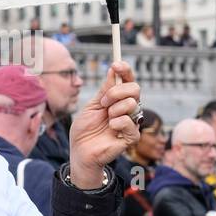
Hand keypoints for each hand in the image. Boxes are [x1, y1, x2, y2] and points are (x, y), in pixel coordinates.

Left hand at [67, 61, 139, 188]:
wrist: (80, 152)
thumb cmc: (85, 130)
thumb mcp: (92, 105)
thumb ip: (105, 90)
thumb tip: (113, 70)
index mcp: (118, 100)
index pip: (128, 81)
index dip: (125, 70)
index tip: (116, 64)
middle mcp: (128, 109)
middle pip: (135, 89)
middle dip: (116, 92)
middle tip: (103, 102)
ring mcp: (131, 122)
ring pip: (133, 104)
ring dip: (114, 110)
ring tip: (106, 120)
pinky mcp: (132, 137)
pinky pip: (130, 122)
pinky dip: (117, 123)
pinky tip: (111, 129)